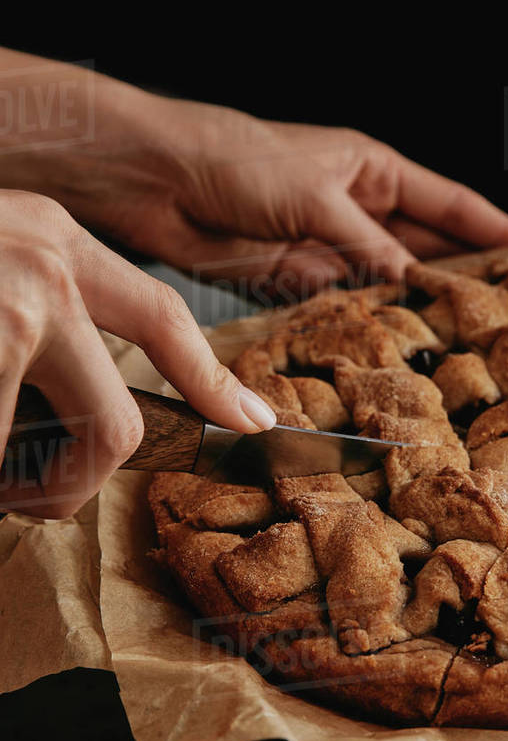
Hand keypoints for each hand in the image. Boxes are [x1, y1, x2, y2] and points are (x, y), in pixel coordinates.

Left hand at [0, 51, 507, 296]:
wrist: (156, 178)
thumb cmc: (236, 158)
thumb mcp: (317, 197)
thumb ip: (369, 247)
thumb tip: (415, 287)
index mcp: (373, 169)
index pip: (453, 205)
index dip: (498, 232)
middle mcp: (358, 208)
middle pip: (428, 248)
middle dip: (468, 279)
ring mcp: (328, 246)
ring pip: (390, 285)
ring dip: (420, 311)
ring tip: (465, 344)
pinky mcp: (295, 280)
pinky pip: (346, 308)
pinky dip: (369, 328)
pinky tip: (396, 351)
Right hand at [0, 190, 275, 517]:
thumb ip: (39, 303)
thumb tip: (64, 388)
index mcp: (59, 240)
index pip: (160, 316)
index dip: (208, 380)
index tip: (251, 420)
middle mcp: (50, 270)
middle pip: (120, 422)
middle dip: (81, 483)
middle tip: (44, 500)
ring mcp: (15, 311)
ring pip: (66, 452)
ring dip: (22, 487)